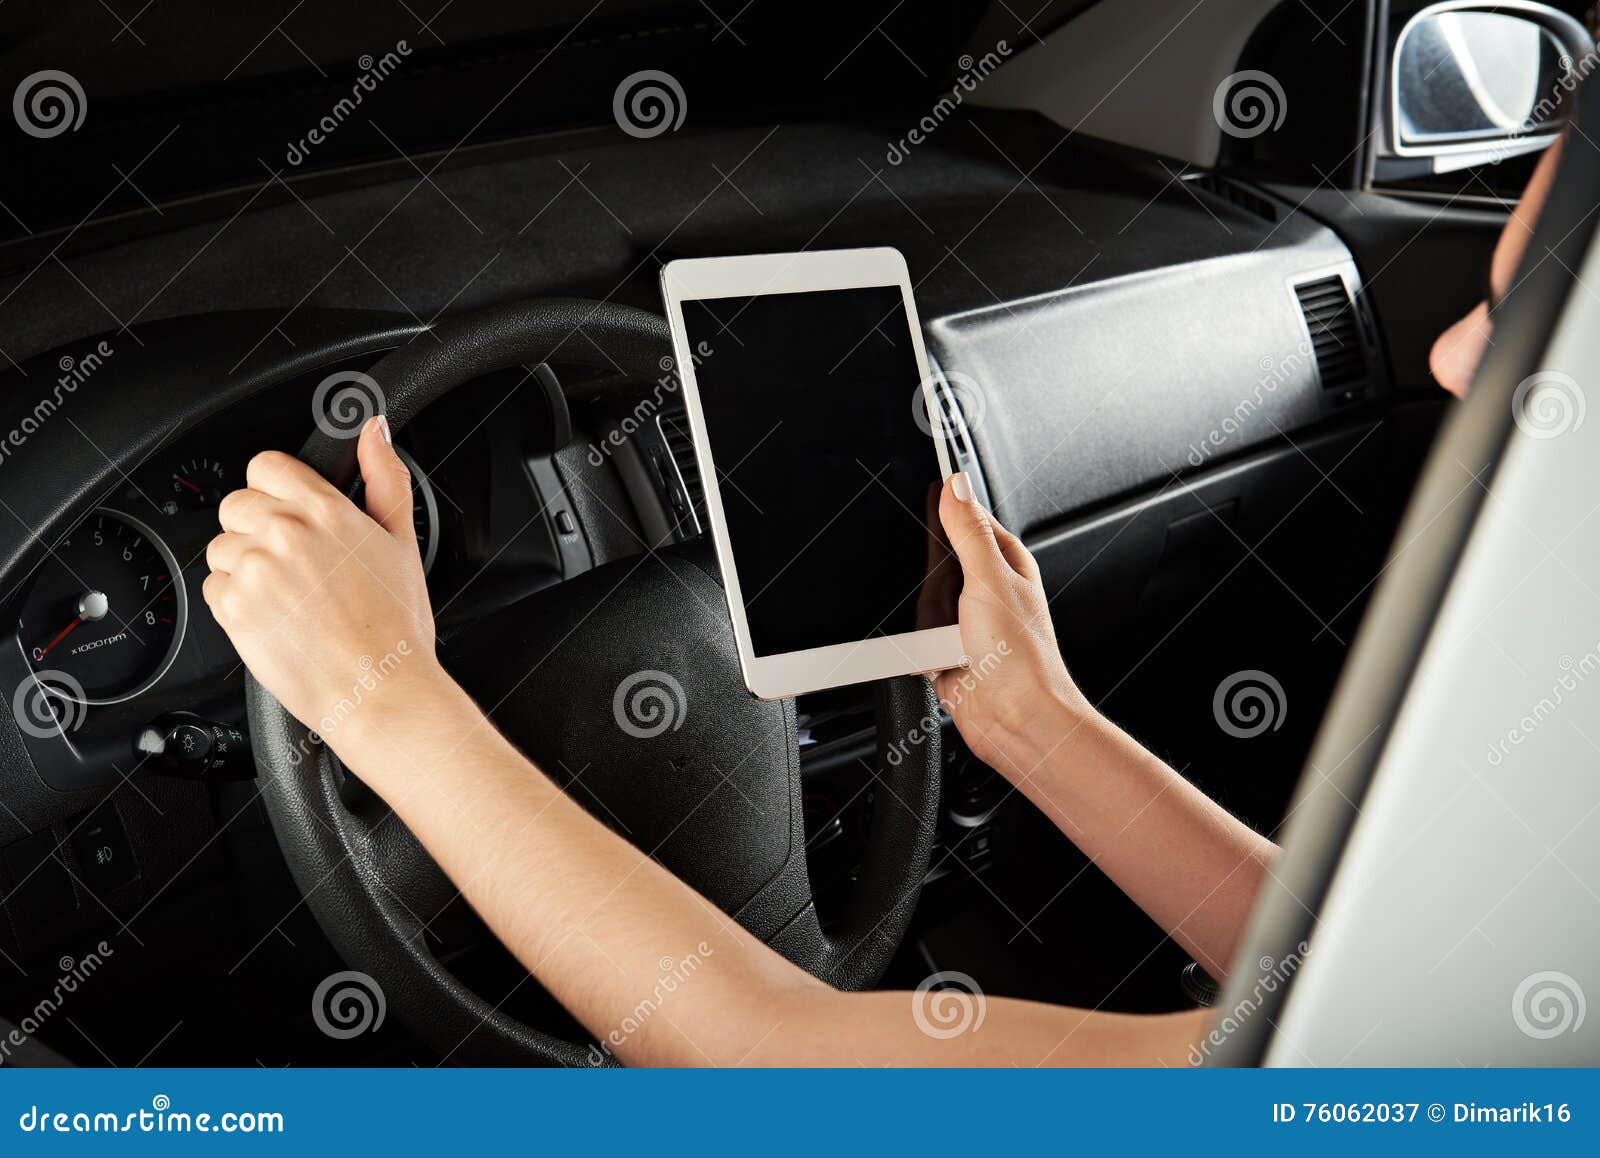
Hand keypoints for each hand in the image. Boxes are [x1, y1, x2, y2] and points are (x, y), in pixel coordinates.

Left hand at [203, 417, 443, 746]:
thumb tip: (374, 431)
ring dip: (245, 568)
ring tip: (288, 599)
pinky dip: (236, 603)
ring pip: (221, 547)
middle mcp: (285, 532)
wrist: (378, 689)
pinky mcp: (232, 606)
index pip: (267, 465)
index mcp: (325, 509)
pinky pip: (213, 588)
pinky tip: (275, 619)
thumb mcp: (403, 542)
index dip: (277, 490)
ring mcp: (254, 568)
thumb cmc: (395, 627)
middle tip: (294, 566)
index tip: (290, 514)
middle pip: (237, 504)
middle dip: (258, 530)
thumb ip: (385, 477)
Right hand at [931, 473, 1096, 776]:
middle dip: (927, 570)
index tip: (920, 497)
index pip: (968, 516)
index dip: (944, 506)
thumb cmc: (1022, 658)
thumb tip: (955, 484)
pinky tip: (927, 650)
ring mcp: (965, 621)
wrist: (1015, 719)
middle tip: (939, 588)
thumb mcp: (989, 579)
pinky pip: (913, 636)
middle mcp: (986, 589)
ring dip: (922, 611)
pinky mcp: (944, 651)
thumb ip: (968, 530)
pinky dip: (914, 642)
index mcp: (1007, 561)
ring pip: (921, 597)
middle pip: (937, 558)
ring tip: (940, 630)